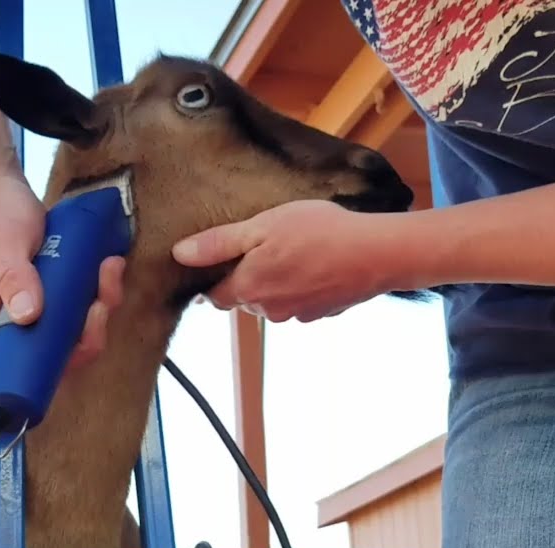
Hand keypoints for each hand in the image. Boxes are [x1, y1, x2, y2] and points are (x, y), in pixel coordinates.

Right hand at [0, 169, 124, 367]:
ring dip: (98, 312)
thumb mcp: (4, 240)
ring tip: (108, 275)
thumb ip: (13, 276)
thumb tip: (27, 316)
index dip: (32, 381)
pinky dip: (99, 293)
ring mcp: (33, 308)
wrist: (0, 183)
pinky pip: (80, 309)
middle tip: (98, 308)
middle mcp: (8, 321)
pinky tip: (108, 266)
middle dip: (83, 340)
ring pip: (71, 334)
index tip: (67, 359)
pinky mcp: (54, 293)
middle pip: (47, 358)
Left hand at [171, 199, 397, 322]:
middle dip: (247, 278)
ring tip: (294, 251)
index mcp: (248, 289)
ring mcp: (297, 315)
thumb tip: (179, 254)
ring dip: (277, 282)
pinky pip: (301, 301)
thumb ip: (218, 243)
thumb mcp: (262, 226)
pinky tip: (317, 264)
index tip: (220, 260)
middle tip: (264, 245)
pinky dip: (303, 287)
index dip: (213, 278)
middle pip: (244, 298)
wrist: (375, 253)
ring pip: (273, 301)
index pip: (214, 296)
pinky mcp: (322, 314)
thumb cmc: (318, 232)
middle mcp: (269, 310)